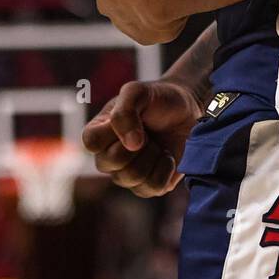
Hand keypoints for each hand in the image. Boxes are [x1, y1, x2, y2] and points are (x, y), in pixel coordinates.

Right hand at [82, 79, 203, 197]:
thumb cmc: (157, 99)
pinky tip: (166, 156)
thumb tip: (131, 146)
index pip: (91, 142)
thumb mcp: (137, 91)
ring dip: (152, 155)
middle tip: (147, 132)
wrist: (187, 110)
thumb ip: (124, 112)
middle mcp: (108, 158)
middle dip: (137, 143)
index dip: (114, 131)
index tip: (133, 117)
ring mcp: (127, 175)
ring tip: (156, 143)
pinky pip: (153, 187)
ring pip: (132, 177)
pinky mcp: (148, 187)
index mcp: (99, 133)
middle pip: (111, 162)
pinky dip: (166, 168)